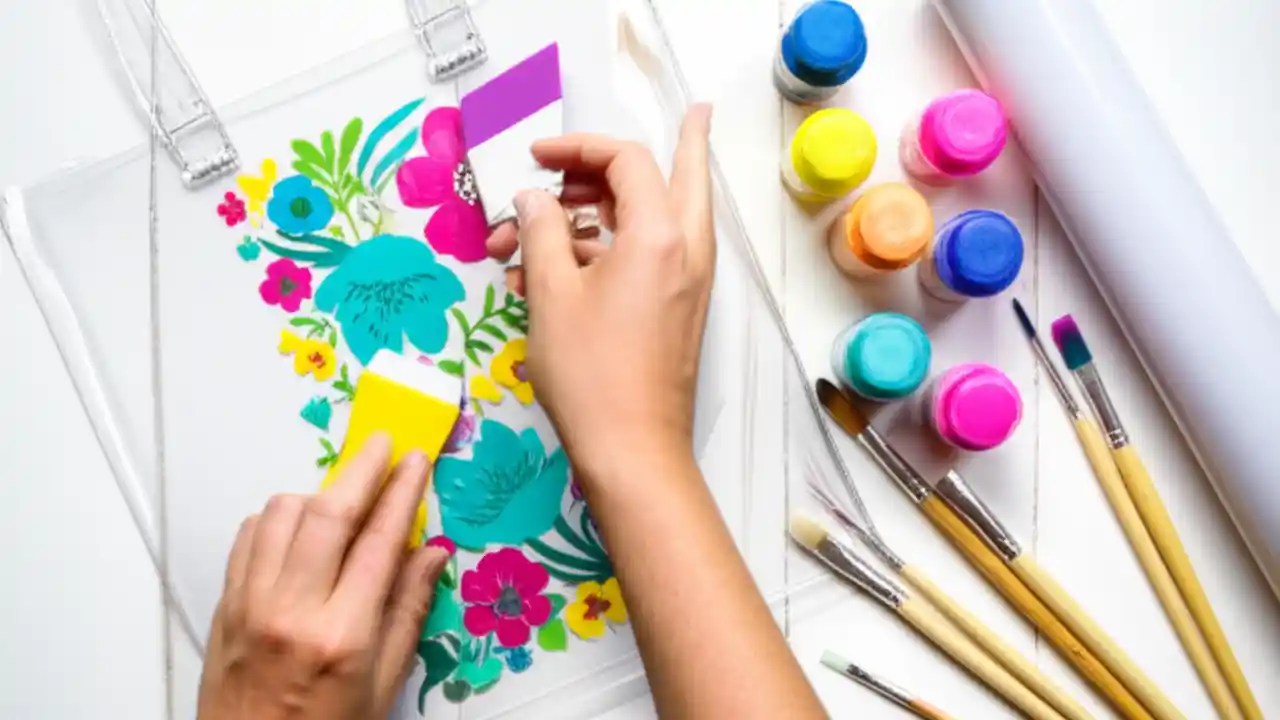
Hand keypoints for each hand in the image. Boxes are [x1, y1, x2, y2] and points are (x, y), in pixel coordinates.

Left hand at [198, 435, 448, 719]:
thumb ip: (407, 612)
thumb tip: (434, 552)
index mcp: (343, 636)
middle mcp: (292, 611)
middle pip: (327, 513)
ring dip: (316, 492)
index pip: (379, 542)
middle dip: (360, 469)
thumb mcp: (384, 684)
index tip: (416, 461)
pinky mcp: (224, 605)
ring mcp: (250, 604)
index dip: (402, 493)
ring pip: (281, 515)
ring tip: (343, 494)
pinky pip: (249, 536)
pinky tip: (300, 525)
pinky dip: (277, 517)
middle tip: (381, 442)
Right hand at [486, 106, 714, 484]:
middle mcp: (688, 248)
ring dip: (594, 214)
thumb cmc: (589, 373)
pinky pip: (646, 257)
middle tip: (566, 161)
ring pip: (652, 217)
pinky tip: (544, 275)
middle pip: (666, 172)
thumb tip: (533, 199)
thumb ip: (541, 232)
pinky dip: (601, 254)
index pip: (627, 159)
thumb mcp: (551, 295)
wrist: (632, 450)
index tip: (534, 158)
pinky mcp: (678, 307)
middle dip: (614, 159)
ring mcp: (689, 280)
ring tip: (530, 233)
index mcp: (661, 233)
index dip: (576, 148)